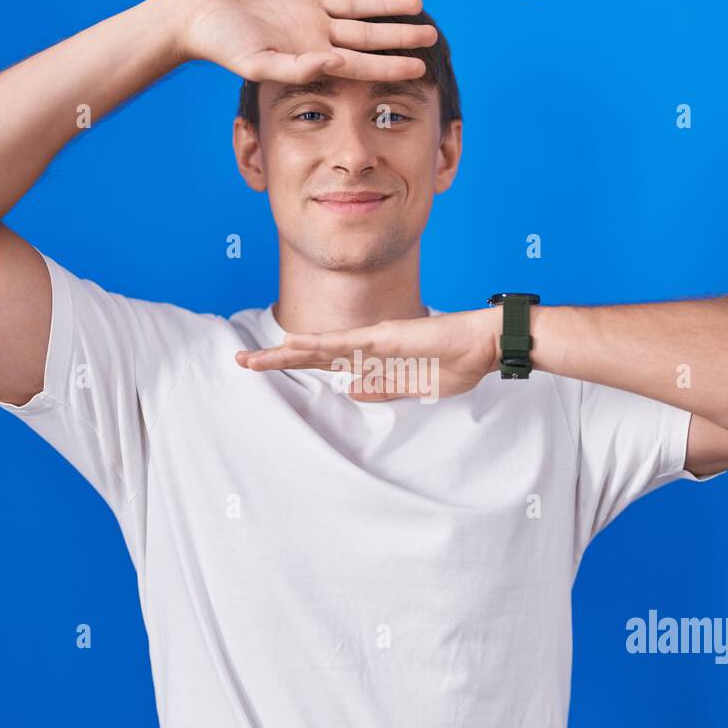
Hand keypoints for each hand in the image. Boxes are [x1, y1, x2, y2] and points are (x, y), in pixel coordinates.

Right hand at [168, 0, 437, 83]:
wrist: (194, 13)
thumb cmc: (222, 46)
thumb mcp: (258, 64)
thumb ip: (296, 68)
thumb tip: (333, 64)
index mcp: (310, 53)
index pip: (360, 61)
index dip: (390, 64)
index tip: (420, 66)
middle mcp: (313, 29)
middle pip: (367, 31)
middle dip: (399, 34)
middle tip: (432, 34)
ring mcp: (304, 2)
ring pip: (355, 1)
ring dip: (385, 1)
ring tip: (416, 3)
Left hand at [235, 308, 501, 401]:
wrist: (485, 344)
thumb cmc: (458, 362)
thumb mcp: (414, 386)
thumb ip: (382, 387)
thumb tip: (350, 390)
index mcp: (374, 356)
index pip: (326, 361)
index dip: (295, 362)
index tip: (266, 366)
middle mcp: (369, 343)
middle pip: (313, 351)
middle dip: (277, 357)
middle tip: (241, 361)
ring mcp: (376, 338)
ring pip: (321, 345)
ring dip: (286, 352)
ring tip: (253, 358)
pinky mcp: (387, 337)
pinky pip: (346, 342)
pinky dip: (318, 343)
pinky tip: (294, 343)